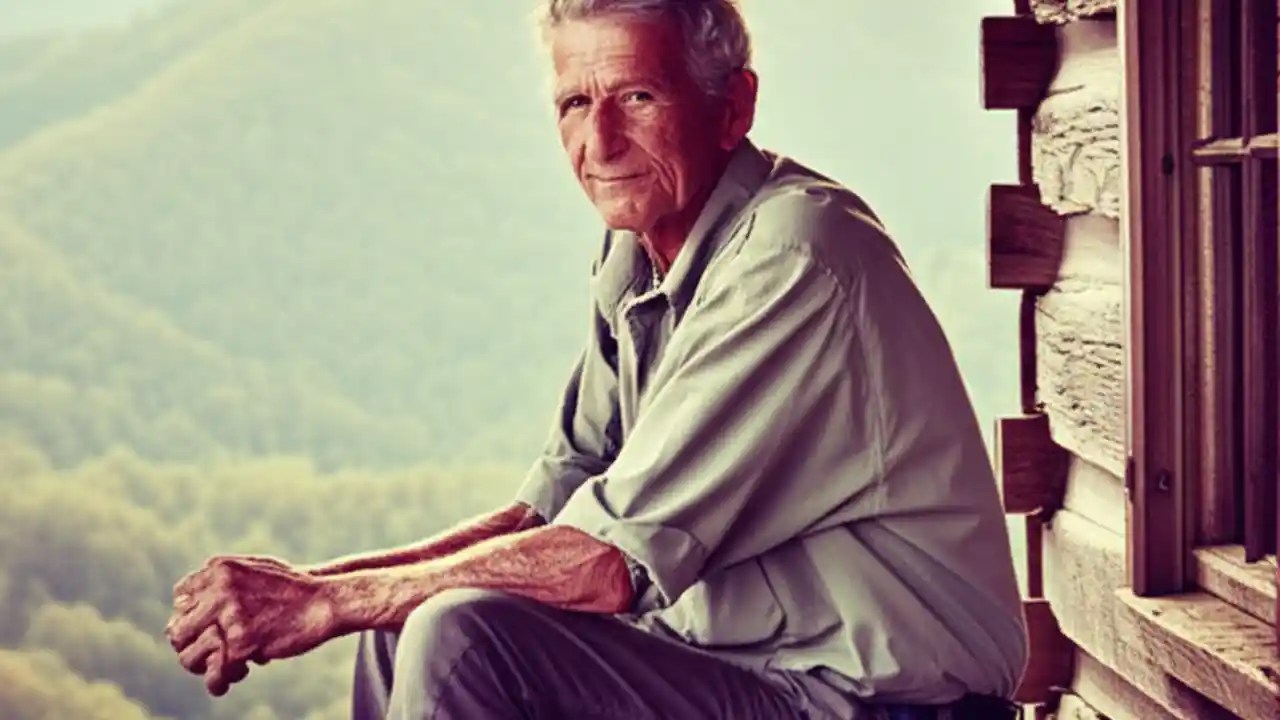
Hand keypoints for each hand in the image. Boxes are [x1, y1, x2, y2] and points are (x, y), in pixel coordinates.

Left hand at [166, 556, 335, 695]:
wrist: (325, 601)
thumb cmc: (294, 588)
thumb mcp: (256, 569)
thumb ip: (222, 580)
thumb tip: (183, 603)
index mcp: (220, 569)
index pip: (180, 597)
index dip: (190, 615)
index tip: (208, 626)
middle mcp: (220, 589)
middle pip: (178, 629)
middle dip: (192, 645)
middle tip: (212, 653)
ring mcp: (230, 616)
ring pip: (188, 655)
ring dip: (202, 667)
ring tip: (224, 665)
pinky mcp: (242, 643)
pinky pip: (215, 672)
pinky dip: (221, 680)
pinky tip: (243, 671)